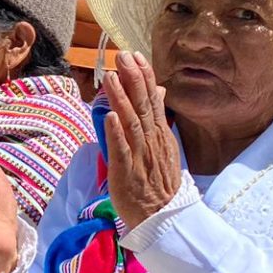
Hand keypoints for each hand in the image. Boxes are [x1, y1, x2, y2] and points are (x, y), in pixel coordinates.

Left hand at [100, 52, 181, 228]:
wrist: (163, 217)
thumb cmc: (159, 181)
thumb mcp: (164, 145)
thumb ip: (159, 117)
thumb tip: (159, 90)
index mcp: (160, 134)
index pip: (153, 100)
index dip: (144, 76)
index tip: (135, 55)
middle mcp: (152, 141)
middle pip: (143, 105)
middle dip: (133, 79)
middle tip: (123, 56)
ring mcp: (140, 156)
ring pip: (131, 122)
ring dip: (122, 99)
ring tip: (112, 77)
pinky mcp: (127, 172)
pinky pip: (121, 149)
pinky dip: (115, 132)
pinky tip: (109, 115)